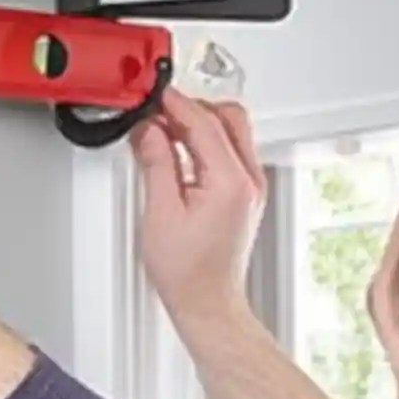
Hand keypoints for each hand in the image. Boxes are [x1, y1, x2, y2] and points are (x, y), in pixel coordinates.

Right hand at [129, 89, 266, 320]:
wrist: (206, 301)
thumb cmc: (187, 271)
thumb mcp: (161, 212)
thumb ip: (156, 163)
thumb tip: (148, 131)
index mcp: (230, 182)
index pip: (205, 123)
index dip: (176, 104)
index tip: (154, 96)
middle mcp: (249, 181)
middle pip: (228, 118)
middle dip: (191, 107)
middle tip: (158, 110)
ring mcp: (250, 187)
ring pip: (232, 131)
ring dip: (198, 123)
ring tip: (162, 130)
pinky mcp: (244, 194)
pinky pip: (229, 150)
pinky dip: (204, 141)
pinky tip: (177, 149)